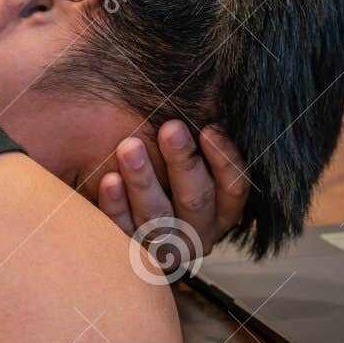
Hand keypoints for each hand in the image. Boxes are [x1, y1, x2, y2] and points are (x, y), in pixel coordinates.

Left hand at [98, 122, 248, 271]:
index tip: (209, 129)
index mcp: (223, 209)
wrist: (134, 202)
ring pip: (158, 217)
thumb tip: (213, 93)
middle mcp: (200, 232)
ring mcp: (166, 246)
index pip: (234, 188)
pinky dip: (117, 206)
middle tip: (170, 129)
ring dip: (145, 181)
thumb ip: (203, 135)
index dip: (224, 160)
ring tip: (129, 147)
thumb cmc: (169, 164)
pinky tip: (109, 180)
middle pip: (196, 200)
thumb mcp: (195, 153)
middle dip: (183, 162)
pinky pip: (124, 231)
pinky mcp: (131, 250)